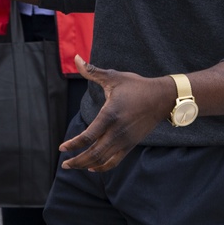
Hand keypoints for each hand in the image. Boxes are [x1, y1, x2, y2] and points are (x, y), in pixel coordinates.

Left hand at [58, 55, 172, 171]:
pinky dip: (103, 166)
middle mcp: (117, 131)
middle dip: (77, 160)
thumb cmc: (135, 86)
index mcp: (110, 115)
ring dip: (87, 165)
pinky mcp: (131, 144)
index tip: (62, 148)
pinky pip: (115, 160)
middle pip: (94, 153)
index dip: (73, 144)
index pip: (89, 136)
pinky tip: (92, 166)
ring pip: (104, 159)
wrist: (161, 98)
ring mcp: (125, 140)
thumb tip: (76, 58)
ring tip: (74, 166)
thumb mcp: (113, 77)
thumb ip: (92, 71)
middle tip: (64, 164)